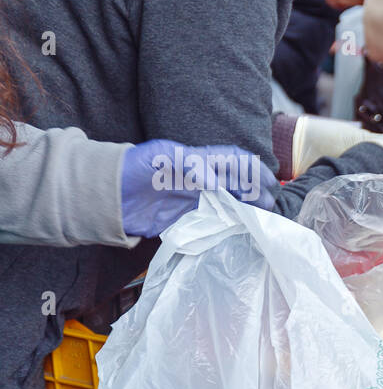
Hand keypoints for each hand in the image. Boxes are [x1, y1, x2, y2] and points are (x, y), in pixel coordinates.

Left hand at [119, 140, 277, 237]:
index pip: (232, 159)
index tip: (270, 181)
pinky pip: (214, 221)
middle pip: (235, 183)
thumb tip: (218, 183)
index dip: (253, 168)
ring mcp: (192, 199)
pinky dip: (230, 225)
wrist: (106, 195)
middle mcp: (198, 180)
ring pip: (229, 203)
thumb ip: (191, 165)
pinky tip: (240, 230)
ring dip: (246, 210)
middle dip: (256, 192)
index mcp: (195, 160)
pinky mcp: (184, 218)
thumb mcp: (161, 157)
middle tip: (271, 206)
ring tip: (262, 219)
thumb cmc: (132, 168)